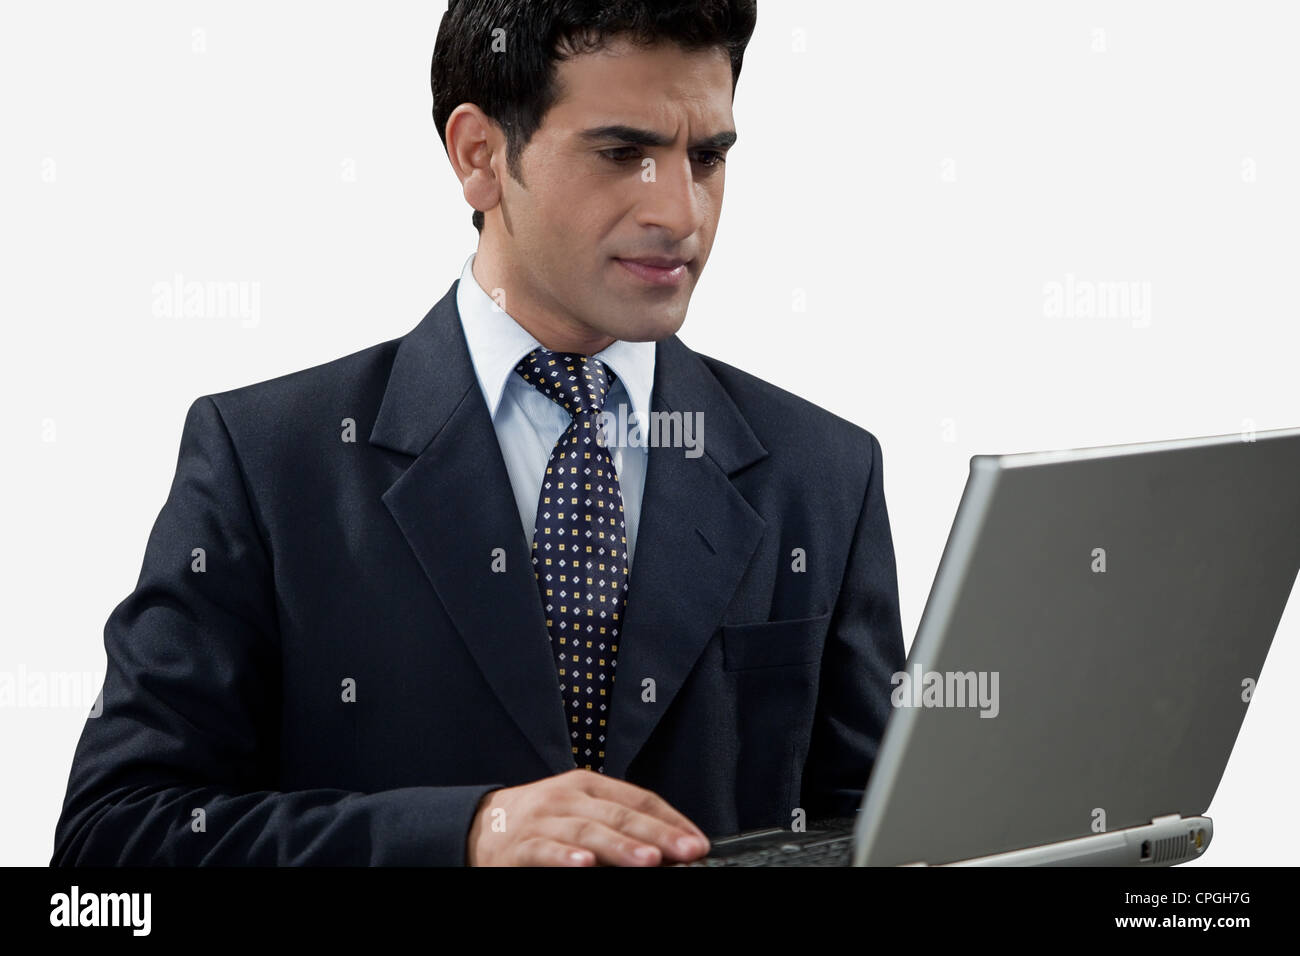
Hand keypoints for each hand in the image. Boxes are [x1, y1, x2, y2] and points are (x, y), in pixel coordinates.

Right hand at [466, 768, 710, 865]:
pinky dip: (565, 857)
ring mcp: (544, 820)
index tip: (698, 842)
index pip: (639, 798)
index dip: (670, 820)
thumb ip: (618, 822)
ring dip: (620, 846)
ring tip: (649, 860)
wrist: (481, 825)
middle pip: (619, 814)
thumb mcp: (580, 810)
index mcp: (588, 785)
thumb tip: (669, 844)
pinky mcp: (520, 846)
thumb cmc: (541, 820)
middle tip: (686, 851)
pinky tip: (584, 864)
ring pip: (587, 832)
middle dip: (657, 834)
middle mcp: (568, 797)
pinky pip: (545, 850)